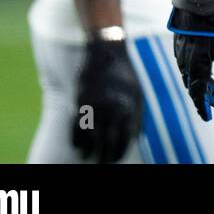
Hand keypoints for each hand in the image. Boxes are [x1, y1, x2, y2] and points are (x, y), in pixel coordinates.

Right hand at [72, 38, 143, 162]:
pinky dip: (76, 138)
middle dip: (104, 155)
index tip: (116, 158)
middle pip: (107, 140)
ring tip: (87, 157)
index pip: (124, 137)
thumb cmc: (124, 74)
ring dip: (88, 150)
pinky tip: (78, 146)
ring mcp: (95, 105)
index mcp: (127, 106)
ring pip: (90, 136)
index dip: (119, 151)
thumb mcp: (136, 92)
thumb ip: (137, 113)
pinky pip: (76, 125)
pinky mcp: (80, 101)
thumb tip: (137, 136)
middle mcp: (111, 108)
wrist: (106, 52)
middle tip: (102, 161)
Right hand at [168, 1, 213, 121]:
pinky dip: (195, 64)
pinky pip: (185, 56)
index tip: (208, 117)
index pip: (196, 93)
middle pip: (191, 83)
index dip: (202, 106)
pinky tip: (204, 60)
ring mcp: (180, 45)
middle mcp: (184, 58)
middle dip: (204, 94)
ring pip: (187, 69)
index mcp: (195, 65)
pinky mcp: (181, 33)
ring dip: (200, 79)